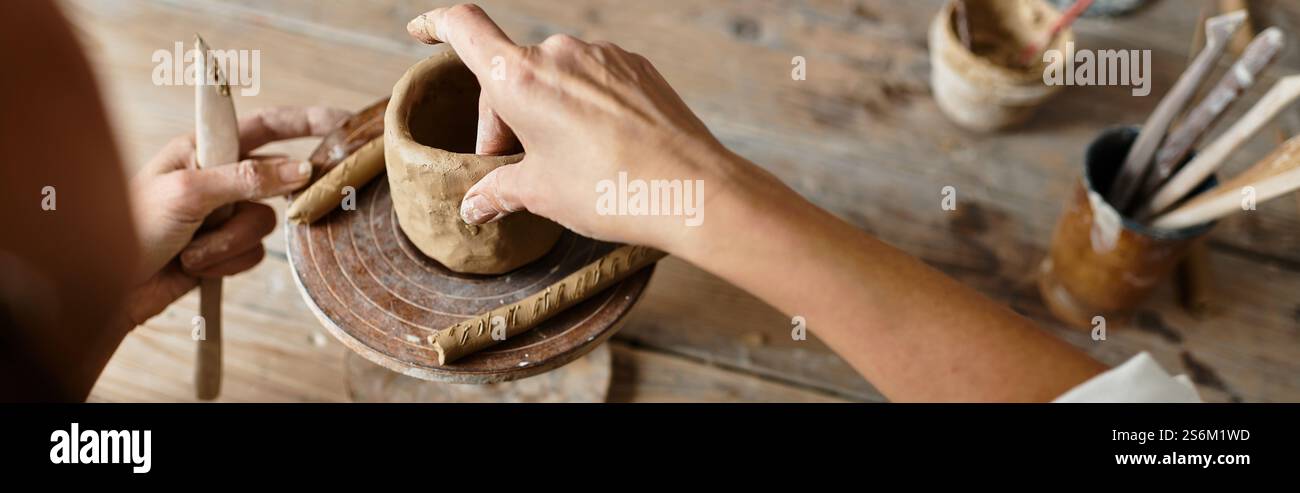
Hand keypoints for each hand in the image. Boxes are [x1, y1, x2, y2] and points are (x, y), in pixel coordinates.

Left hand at [122, 106, 347, 327]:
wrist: (107, 289)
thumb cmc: (132, 228)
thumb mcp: (188, 192)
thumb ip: (248, 177)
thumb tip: (301, 168)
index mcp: (203, 150)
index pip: (264, 126)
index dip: (304, 122)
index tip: (341, 123)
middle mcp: (218, 179)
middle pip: (274, 183)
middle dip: (259, 206)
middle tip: (255, 212)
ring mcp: (222, 216)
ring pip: (265, 225)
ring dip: (229, 243)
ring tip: (193, 251)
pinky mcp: (225, 250)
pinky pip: (254, 254)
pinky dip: (227, 264)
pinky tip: (195, 268)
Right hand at [406, 4, 768, 253]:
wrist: (692, 189)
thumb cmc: (610, 190)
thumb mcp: (541, 194)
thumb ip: (499, 191)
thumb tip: (473, 207)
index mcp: (520, 77)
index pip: (463, 28)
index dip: (435, 25)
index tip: (420, 31)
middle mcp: (559, 53)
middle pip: (511, 70)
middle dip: (504, 116)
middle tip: (514, 166)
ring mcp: (603, 55)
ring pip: (555, 76)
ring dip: (547, 110)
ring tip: (564, 162)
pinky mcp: (636, 66)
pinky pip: (594, 79)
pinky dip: (584, 106)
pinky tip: (601, 148)